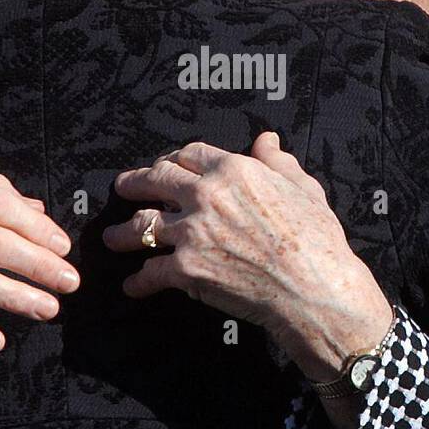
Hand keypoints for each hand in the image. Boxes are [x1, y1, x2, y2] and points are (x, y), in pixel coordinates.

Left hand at [102, 132, 390, 381]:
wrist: (314, 289)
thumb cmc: (317, 240)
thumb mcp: (303, 189)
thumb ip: (278, 162)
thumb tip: (267, 140)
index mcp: (233, 170)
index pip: (189, 154)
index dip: (172, 159)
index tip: (164, 165)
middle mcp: (206, 195)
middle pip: (155, 180)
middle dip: (135, 183)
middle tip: (122, 187)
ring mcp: (192, 232)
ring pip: (142, 226)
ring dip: (123, 233)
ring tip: (112, 238)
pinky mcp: (186, 268)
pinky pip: (151, 273)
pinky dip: (139, 282)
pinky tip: (133, 286)